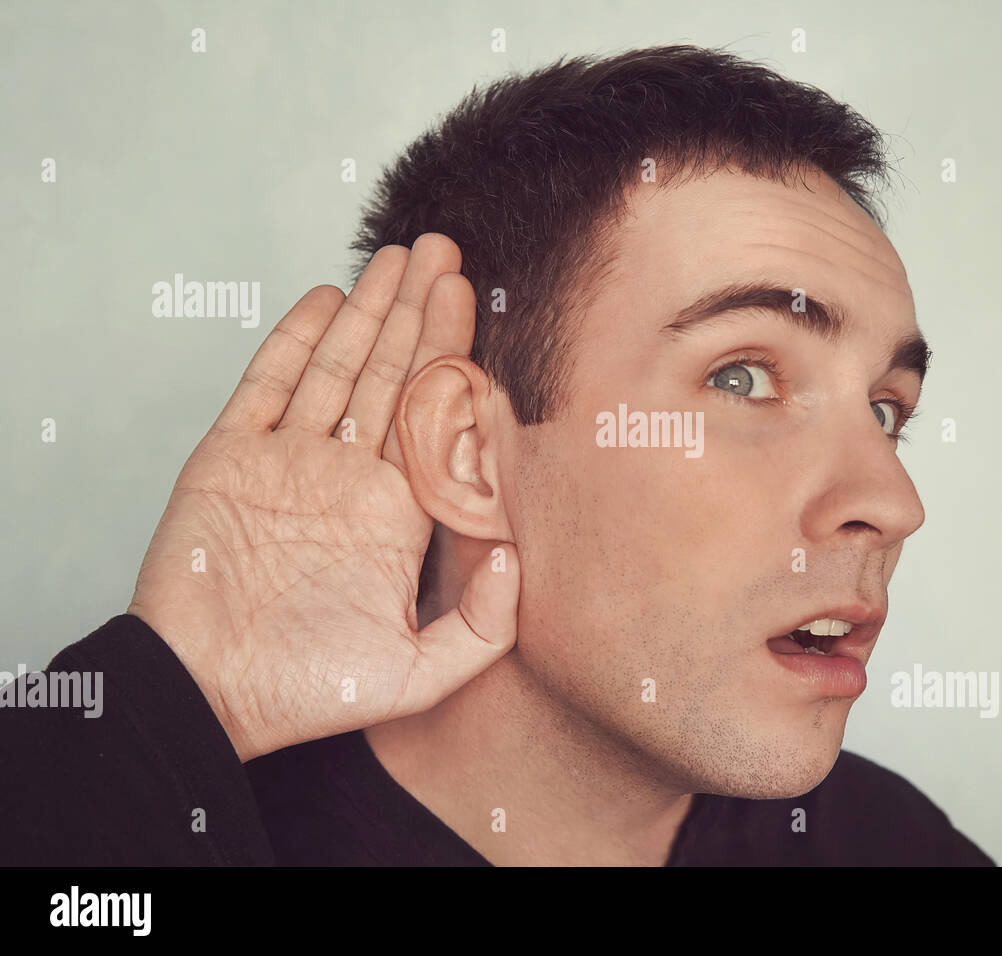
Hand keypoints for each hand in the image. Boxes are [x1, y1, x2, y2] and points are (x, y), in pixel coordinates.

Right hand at [126, 234, 514, 762]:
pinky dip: (296, 340)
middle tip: (445, 249)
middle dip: (420, 312)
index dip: (454, 358)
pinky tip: (327, 297)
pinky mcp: (231, 456)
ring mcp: (290, 461)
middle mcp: (349, 477)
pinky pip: (269, 384)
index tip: (474, 301)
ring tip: (397, 256)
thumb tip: (516, 553)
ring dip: (367, 310)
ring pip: (338, 367)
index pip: (435, 419)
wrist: (207, 696)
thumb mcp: (416, 676)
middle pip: (393, 377)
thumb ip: (481, 626)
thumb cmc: (307, 691)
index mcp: (396, 515)